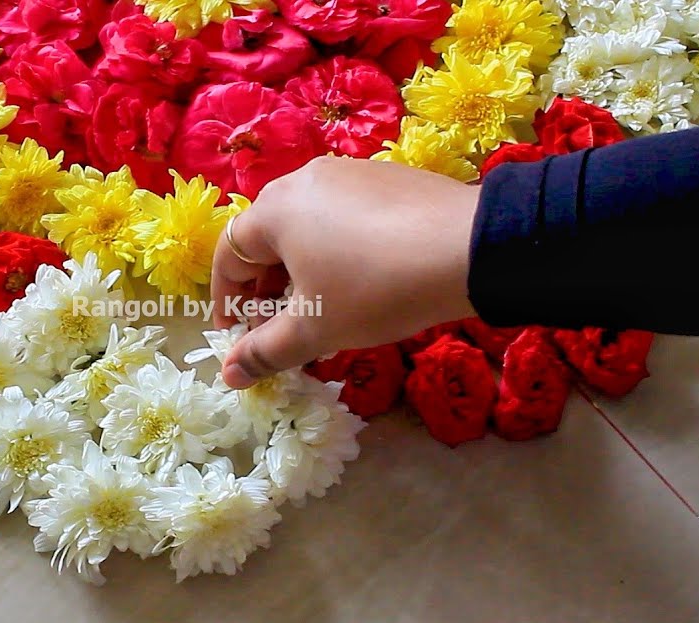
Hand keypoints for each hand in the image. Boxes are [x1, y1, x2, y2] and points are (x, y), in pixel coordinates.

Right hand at [212, 156, 480, 388]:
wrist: (471, 248)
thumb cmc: (376, 288)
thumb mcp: (317, 329)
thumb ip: (265, 351)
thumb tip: (228, 374)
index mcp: (274, 209)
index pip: (228, 255)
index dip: (226, 301)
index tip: (237, 338)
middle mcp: (304, 179)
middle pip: (266, 238)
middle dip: (265, 289)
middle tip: (279, 330)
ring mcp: (349, 173)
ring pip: (306, 227)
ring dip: (301, 271)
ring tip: (323, 310)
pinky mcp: (387, 177)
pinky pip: (343, 216)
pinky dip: (336, 250)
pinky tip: (363, 281)